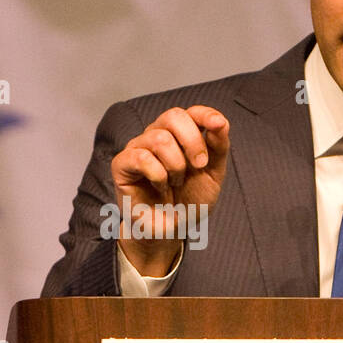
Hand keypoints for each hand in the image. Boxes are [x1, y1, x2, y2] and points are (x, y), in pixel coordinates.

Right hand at [110, 105, 229, 275]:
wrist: (170, 231)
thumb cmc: (189, 202)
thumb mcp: (212, 176)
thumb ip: (218, 148)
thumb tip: (220, 121)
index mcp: (180, 135)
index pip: (191, 112)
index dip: (205, 114)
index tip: (218, 125)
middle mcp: (157, 135)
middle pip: (173, 116)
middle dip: (192, 141)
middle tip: (198, 166)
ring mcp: (138, 148)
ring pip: (159, 138)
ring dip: (175, 165)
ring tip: (175, 182)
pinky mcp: (121, 164)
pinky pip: (141, 157)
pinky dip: (158, 175)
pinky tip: (160, 186)